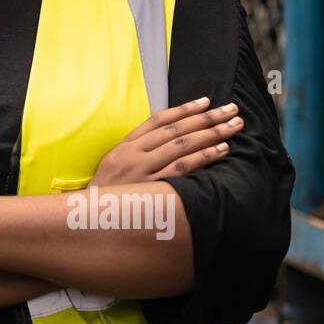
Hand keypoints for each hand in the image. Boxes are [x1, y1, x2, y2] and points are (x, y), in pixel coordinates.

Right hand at [91, 97, 242, 187]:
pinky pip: (182, 169)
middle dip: (207, 117)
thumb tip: (170, 138)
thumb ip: (137, 151)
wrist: (90, 221)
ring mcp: (142, 171)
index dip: (184, 109)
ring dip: (211, 134)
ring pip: (182, 146)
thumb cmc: (108, 195)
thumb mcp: (114, 166)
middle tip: (231, 109)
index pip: (158, 120)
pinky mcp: (151, 189)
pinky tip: (221, 150)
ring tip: (233, 126)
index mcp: (124, 146)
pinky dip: (203, 157)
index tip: (207, 102)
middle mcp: (133, 154)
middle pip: (175, 130)